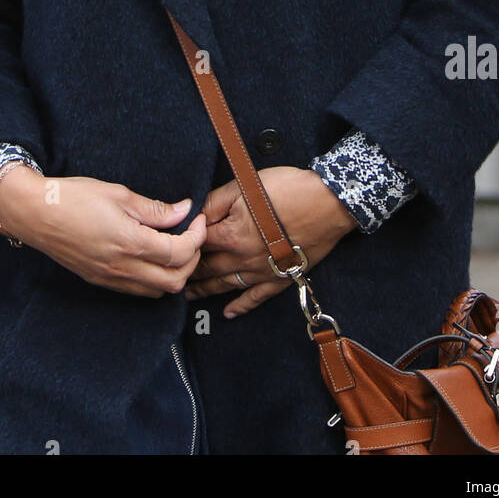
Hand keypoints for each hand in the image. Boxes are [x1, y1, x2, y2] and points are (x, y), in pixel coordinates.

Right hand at [0, 166, 206, 298]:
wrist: (36, 214)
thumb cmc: (74, 197)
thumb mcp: (119, 195)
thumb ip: (154, 209)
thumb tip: (183, 211)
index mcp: (130, 243)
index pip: (179, 253)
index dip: (196, 237)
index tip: (197, 219)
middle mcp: (122, 267)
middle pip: (174, 281)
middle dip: (191, 260)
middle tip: (190, 235)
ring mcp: (110, 278)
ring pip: (157, 291)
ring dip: (174, 274)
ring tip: (173, 246)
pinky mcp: (100, 281)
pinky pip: (137, 290)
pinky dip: (154, 280)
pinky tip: (151, 257)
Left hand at [185, 166, 357, 316]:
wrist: (327, 203)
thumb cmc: (287, 189)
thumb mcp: (244, 185)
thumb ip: (215, 201)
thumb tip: (194, 213)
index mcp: (231, 235)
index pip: (197, 245)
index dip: (183, 245)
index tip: (171, 250)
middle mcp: (242, 258)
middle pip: (208, 268)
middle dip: (189, 272)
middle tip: (172, 278)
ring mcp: (262, 272)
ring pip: (226, 286)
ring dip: (205, 292)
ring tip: (189, 296)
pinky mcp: (281, 278)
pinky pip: (256, 298)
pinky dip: (241, 307)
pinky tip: (228, 313)